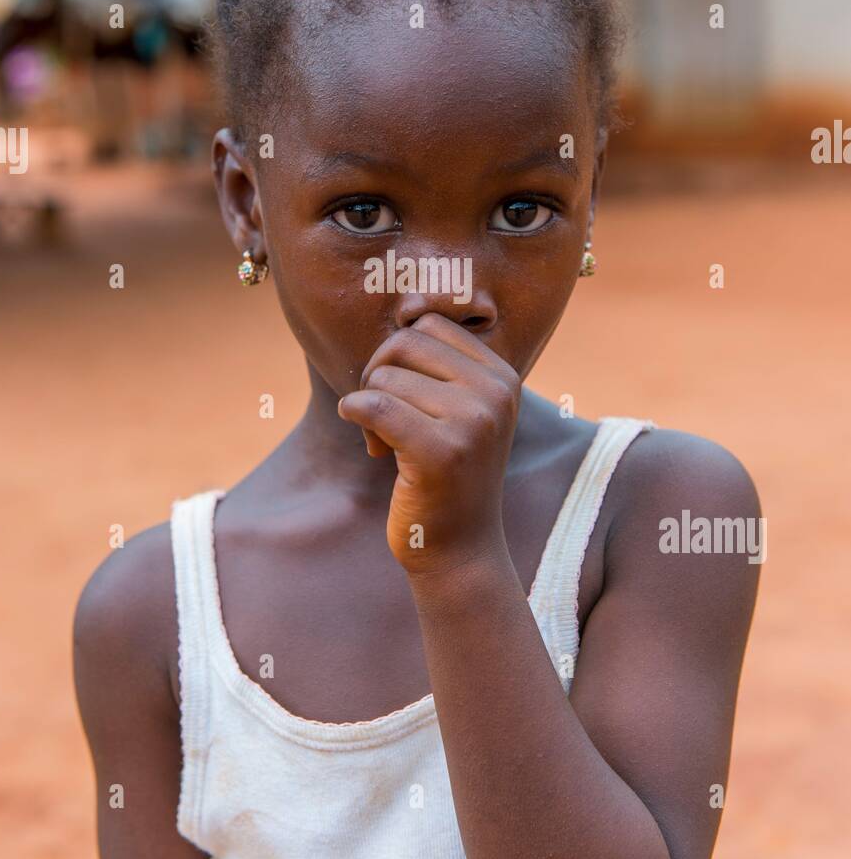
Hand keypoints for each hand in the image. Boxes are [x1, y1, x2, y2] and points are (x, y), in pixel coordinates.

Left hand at [337, 314, 520, 572]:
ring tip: (387, 447)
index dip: (400, 355)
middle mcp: (496, 392)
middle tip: (381, 418)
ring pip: (384, 377)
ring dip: (370, 410)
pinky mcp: (442, 451)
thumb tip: (409, 307)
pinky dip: (356, 415)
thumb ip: (441, 366)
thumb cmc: (447, 478)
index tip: (403, 396)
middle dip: (377, 374)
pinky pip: (375, 405)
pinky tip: (368, 444)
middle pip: (404, 343)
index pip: (429, 325)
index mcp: (502, 375)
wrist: (460, 551)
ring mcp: (474, 421)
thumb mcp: (461, 412)